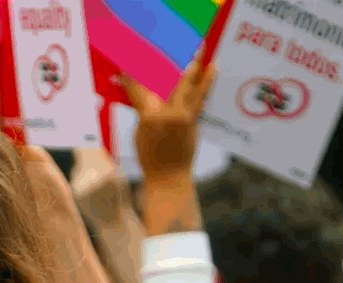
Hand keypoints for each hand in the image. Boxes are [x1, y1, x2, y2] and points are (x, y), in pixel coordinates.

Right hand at [120, 50, 217, 180]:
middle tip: (178, 45)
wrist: (169, 178)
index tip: (130, 63)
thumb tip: (140, 90)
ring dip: (198, 69)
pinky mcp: (195, 121)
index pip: (140, 88)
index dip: (133, 75)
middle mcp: (169, 113)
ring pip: (191, 87)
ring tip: (203, 52)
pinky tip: (212, 71)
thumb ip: (141, 108)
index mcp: (149, 115)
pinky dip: (206, 84)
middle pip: (171, 80)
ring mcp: (184, 117)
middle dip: (173, 61)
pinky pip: (200, 98)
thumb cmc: (150, 156)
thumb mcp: (140, 131)